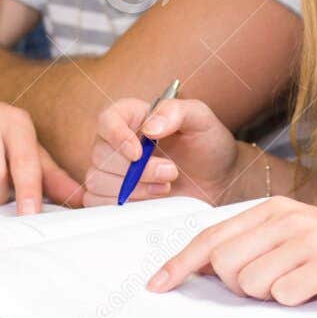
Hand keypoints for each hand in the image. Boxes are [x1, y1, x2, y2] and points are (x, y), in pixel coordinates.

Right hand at [82, 96, 245, 206]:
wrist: (219, 180)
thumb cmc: (208, 144)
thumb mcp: (201, 119)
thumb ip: (176, 111)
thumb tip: (150, 127)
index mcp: (134, 117)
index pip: (107, 120)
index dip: (116, 136)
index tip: (138, 153)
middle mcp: (118, 143)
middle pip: (101, 155)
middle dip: (136, 170)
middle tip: (171, 172)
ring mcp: (114, 172)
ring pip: (98, 181)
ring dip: (133, 189)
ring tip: (164, 187)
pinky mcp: (115, 197)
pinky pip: (99, 203)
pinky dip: (124, 206)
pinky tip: (150, 201)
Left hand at [148, 197, 316, 310]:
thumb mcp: (299, 242)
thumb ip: (259, 249)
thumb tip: (210, 271)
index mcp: (273, 208)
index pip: (211, 236)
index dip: (180, 263)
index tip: (157, 284)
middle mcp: (285, 215)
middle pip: (223, 263)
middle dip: (237, 286)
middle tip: (276, 284)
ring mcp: (307, 235)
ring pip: (249, 282)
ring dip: (269, 295)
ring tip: (302, 284)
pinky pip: (284, 294)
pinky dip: (296, 300)